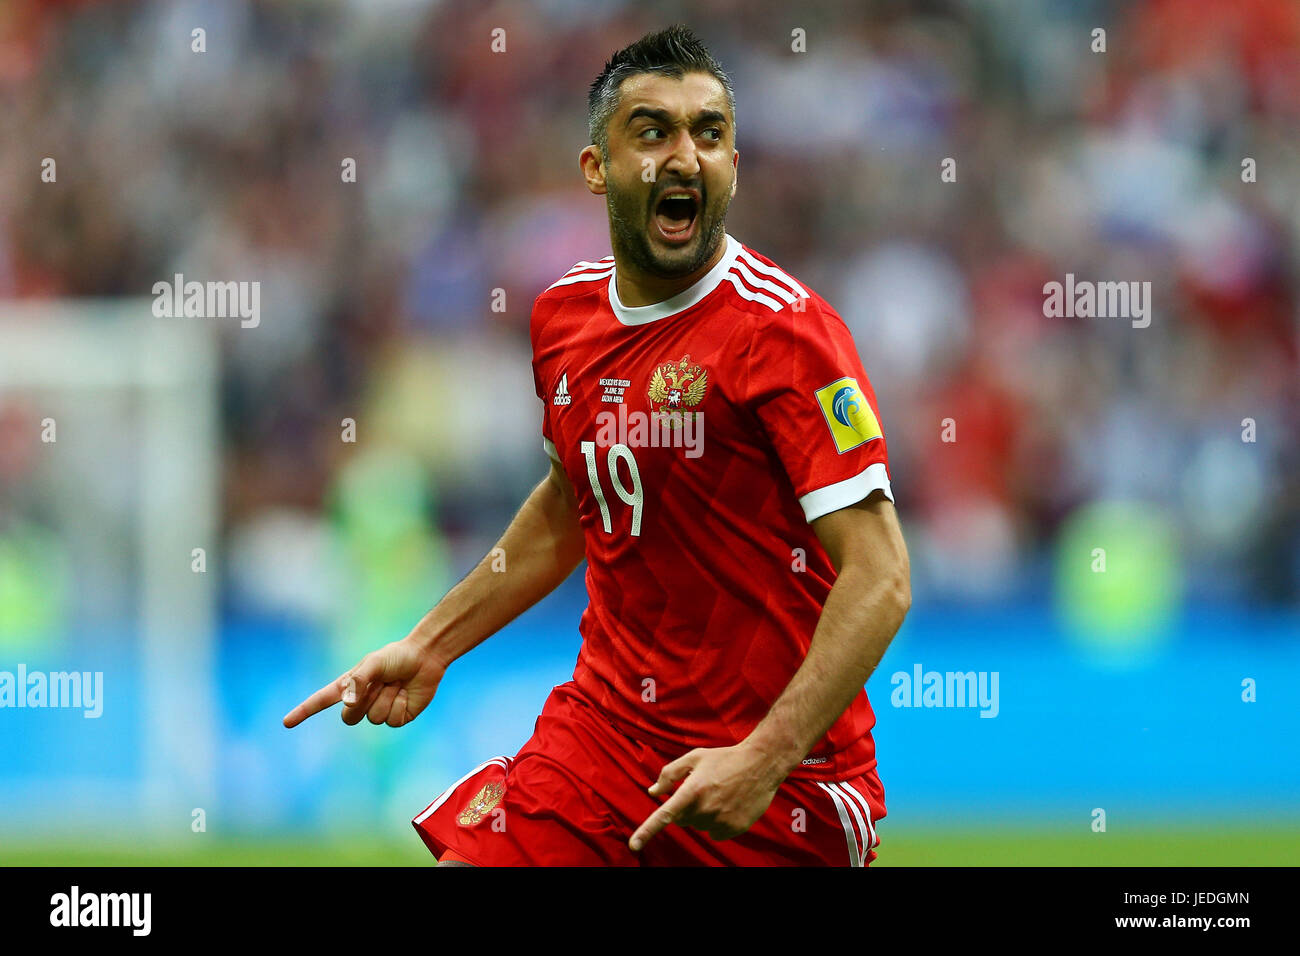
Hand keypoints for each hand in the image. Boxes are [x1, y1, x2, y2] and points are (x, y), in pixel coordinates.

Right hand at [282, 638, 445, 728]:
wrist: (425, 658)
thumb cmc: (397, 656)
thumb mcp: (374, 663)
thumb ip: (359, 681)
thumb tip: (348, 705)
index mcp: (350, 686)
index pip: (321, 701)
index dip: (304, 711)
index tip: (287, 722)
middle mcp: (361, 701)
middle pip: (349, 718)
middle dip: (363, 702)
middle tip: (380, 683)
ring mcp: (379, 711)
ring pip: (374, 718)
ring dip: (386, 699)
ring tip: (397, 684)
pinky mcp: (397, 718)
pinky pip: (392, 721)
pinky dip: (400, 706)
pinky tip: (406, 694)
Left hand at [629, 743, 786, 851]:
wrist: (761, 764)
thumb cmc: (724, 758)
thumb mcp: (695, 757)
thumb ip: (670, 773)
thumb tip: (652, 792)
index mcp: (693, 790)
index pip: (665, 814)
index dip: (647, 831)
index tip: (633, 845)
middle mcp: (705, 808)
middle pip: (682, 820)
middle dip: (686, 807)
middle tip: (702, 790)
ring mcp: (721, 821)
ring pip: (698, 826)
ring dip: (702, 814)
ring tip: (718, 794)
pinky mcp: (734, 829)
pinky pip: (714, 834)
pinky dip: (717, 824)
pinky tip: (727, 805)